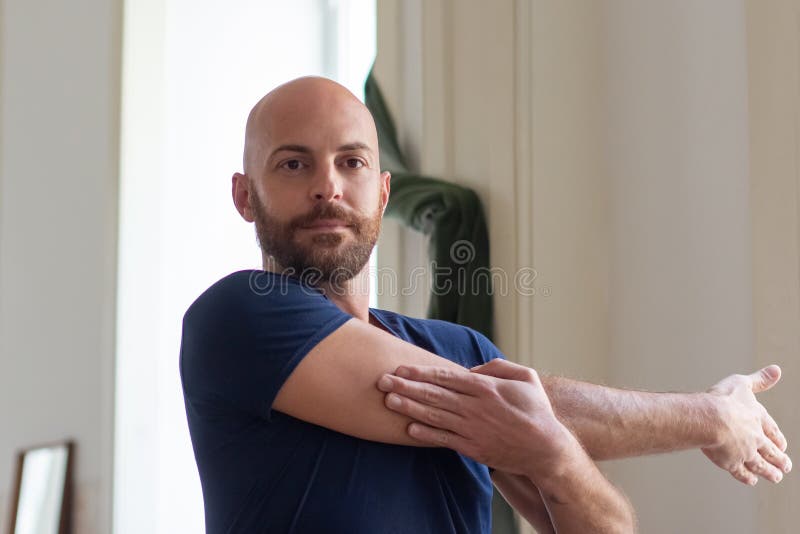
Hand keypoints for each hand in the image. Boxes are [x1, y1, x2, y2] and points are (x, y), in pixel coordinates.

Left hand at [377, 359, 577, 477]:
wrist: (546, 449)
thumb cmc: (536, 410)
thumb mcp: (525, 376)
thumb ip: (497, 366)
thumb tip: (471, 369)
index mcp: (486, 387)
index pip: (446, 376)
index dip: (421, 372)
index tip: (401, 368)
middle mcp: (475, 407)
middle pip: (434, 395)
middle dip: (406, 387)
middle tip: (382, 381)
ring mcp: (472, 429)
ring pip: (435, 416)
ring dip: (409, 408)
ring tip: (388, 401)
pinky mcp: (473, 448)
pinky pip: (444, 439)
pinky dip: (426, 434)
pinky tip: (408, 429)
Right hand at [702, 365, 791, 485]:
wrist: (710, 418)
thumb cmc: (724, 399)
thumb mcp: (743, 383)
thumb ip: (760, 379)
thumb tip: (777, 370)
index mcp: (758, 418)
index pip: (772, 431)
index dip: (778, 439)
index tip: (782, 446)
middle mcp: (755, 438)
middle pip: (770, 451)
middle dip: (779, 460)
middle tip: (786, 466)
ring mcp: (744, 452)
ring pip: (761, 465)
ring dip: (769, 472)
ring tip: (776, 477)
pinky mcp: (731, 462)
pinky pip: (741, 472)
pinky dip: (748, 477)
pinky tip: (751, 480)